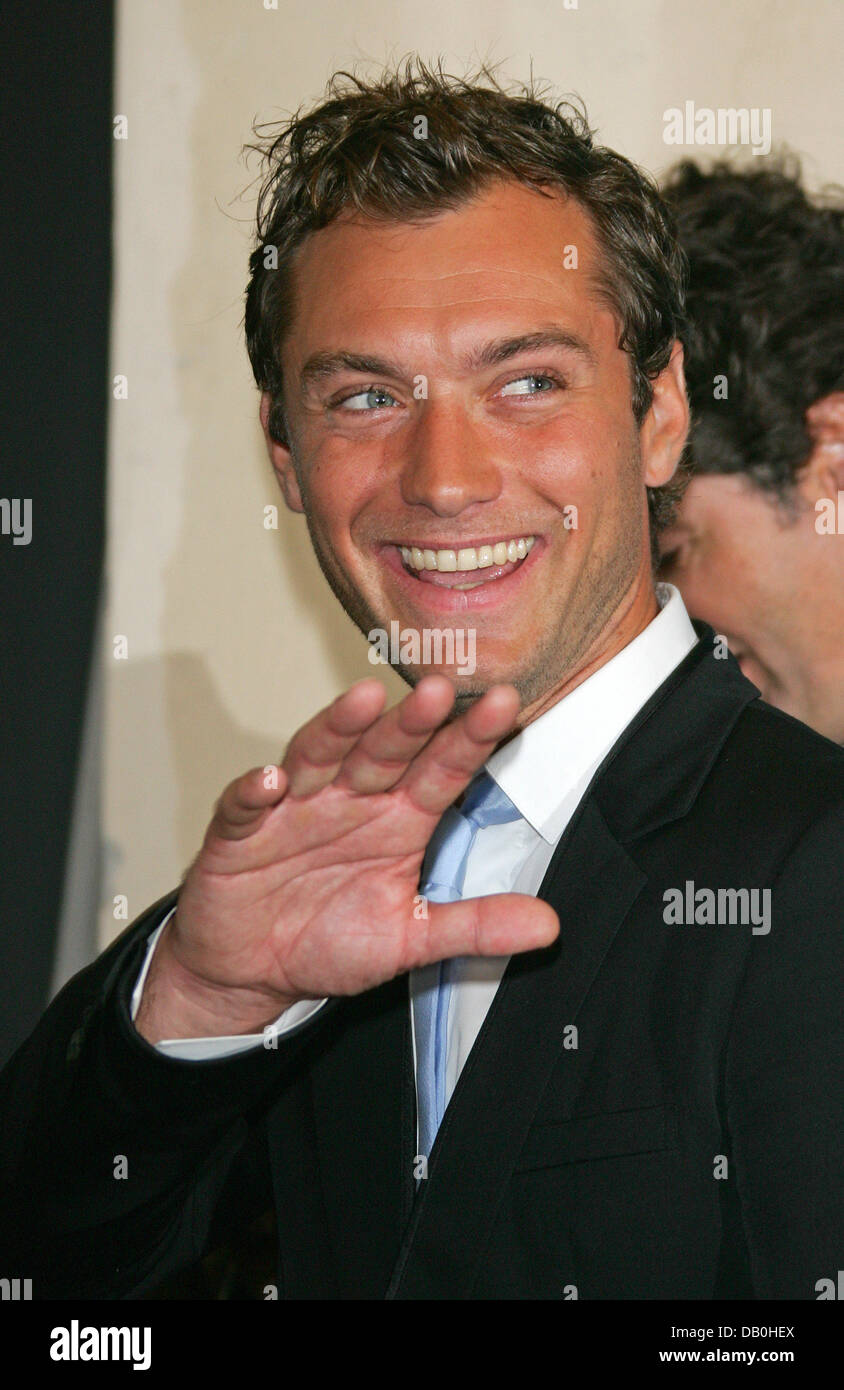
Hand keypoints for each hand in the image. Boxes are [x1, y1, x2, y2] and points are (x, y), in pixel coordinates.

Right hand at [135, 675, 558, 1041]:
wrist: (251, 970)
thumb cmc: (328, 940)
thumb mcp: (409, 941)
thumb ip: (475, 927)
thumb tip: (548, 926)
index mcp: (398, 819)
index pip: (441, 770)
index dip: (470, 739)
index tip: (503, 705)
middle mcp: (350, 801)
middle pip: (383, 751)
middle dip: (409, 722)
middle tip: (439, 690)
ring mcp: (294, 810)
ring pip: (317, 757)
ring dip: (337, 729)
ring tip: (362, 702)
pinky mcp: (238, 833)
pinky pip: (244, 807)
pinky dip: (253, 791)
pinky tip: (270, 781)